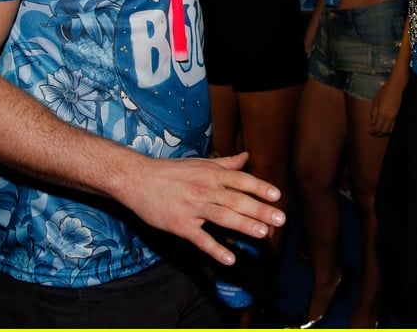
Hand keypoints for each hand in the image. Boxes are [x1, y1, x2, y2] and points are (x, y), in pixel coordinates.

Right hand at [119, 151, 285, 265]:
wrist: (136, 179)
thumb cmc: (170, 171)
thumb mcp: (199, 163)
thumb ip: (225, 163)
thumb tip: (246, 157)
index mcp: (211, 174)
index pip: (241, 180)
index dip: (260, 187)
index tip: (277, 195)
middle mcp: (205, 189)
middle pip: (236, 199)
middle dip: (260, 210)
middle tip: (280, 219)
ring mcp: (192, 207)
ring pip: (222, 216)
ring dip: (243, 225)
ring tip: (262, 234)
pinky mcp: (179, 225)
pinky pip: (200, 239)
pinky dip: (215, 249)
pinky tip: (230, 259)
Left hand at [369, 77, 403, 136]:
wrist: (396, 87)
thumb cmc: (384, 92)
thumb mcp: (376, 102)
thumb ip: (373, 114)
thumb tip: (371, 123)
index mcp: (382, 114)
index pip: (377, 128)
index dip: (373, 131)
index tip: (369, 131)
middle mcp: (389, 117)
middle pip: (384, 131)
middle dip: (378, 133)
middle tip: (373, 132)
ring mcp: (394, 116)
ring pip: (389, 129)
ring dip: (383, 131)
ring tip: (378, 129)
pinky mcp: (397, 114)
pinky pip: (392, 125)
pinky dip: (388, 127)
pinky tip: (384, 125)